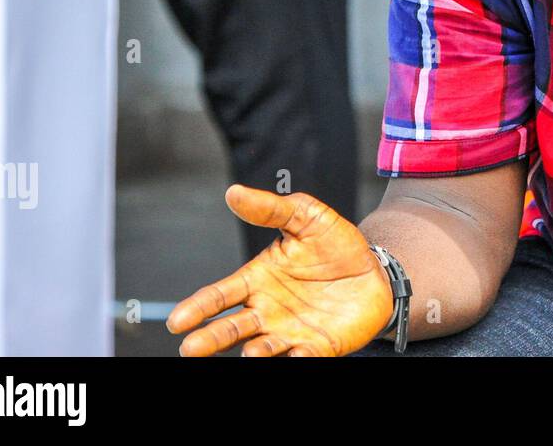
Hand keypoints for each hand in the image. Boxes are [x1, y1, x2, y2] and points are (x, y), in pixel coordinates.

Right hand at [167, 185, 392, 356]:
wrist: (375, 270)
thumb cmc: (334, 244)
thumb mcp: (306, 217)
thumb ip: (271, 209)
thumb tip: (233, 192)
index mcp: (256, 281)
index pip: (219, 296)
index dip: (197, 308)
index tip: (177, 321)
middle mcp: (266, 311)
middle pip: (231, 329)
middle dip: (210, 340)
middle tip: (190, 349)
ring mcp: (290, 332)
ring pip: (262, 348)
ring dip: (255, 353)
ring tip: (251, 353)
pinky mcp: (317, 348)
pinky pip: (302, 358)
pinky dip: (295, 360)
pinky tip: (293, 356)